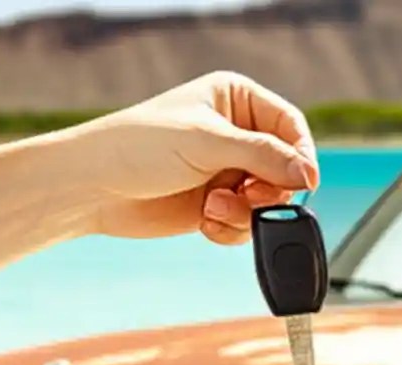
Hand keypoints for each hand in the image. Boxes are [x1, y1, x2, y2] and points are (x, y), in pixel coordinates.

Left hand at [67, 71, 319, 244]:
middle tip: (248, 195)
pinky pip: (246, 223)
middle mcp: (235, 134)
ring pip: (267, 200)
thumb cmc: (138, 146)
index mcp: (235, 99)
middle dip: (269, 188)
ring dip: (246, 211)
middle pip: (285, 168)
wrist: (93, 187)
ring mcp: (226, 171)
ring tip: (215, 207)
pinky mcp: (215, 205)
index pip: (290, 125)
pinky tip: (205, 219)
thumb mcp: (208, 142)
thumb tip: (308, 172)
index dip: (302, 153)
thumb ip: (264, 156)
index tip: (305, 179)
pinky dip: (231, 227)